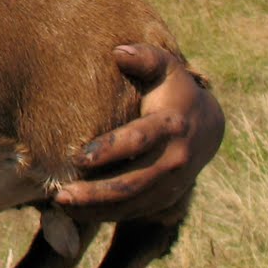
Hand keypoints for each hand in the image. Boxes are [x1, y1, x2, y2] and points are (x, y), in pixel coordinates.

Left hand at [54, 43, 224, 221]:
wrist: (206, 128)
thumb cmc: (173, 90)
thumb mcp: (165, 68)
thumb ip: (145, 58)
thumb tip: (119, 52)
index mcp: (171, 125)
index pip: (139, 141)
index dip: (109, 150)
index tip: (78, 156)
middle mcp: (174, 159)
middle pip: (133, 182)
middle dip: (96, 192)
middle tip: (60, 194)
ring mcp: (171, 184)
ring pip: (132, 204)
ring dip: (96, 209)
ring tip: (60, 204)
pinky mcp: (164, 199)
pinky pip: (133, 212)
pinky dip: (104, 214)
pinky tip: (73, 211)